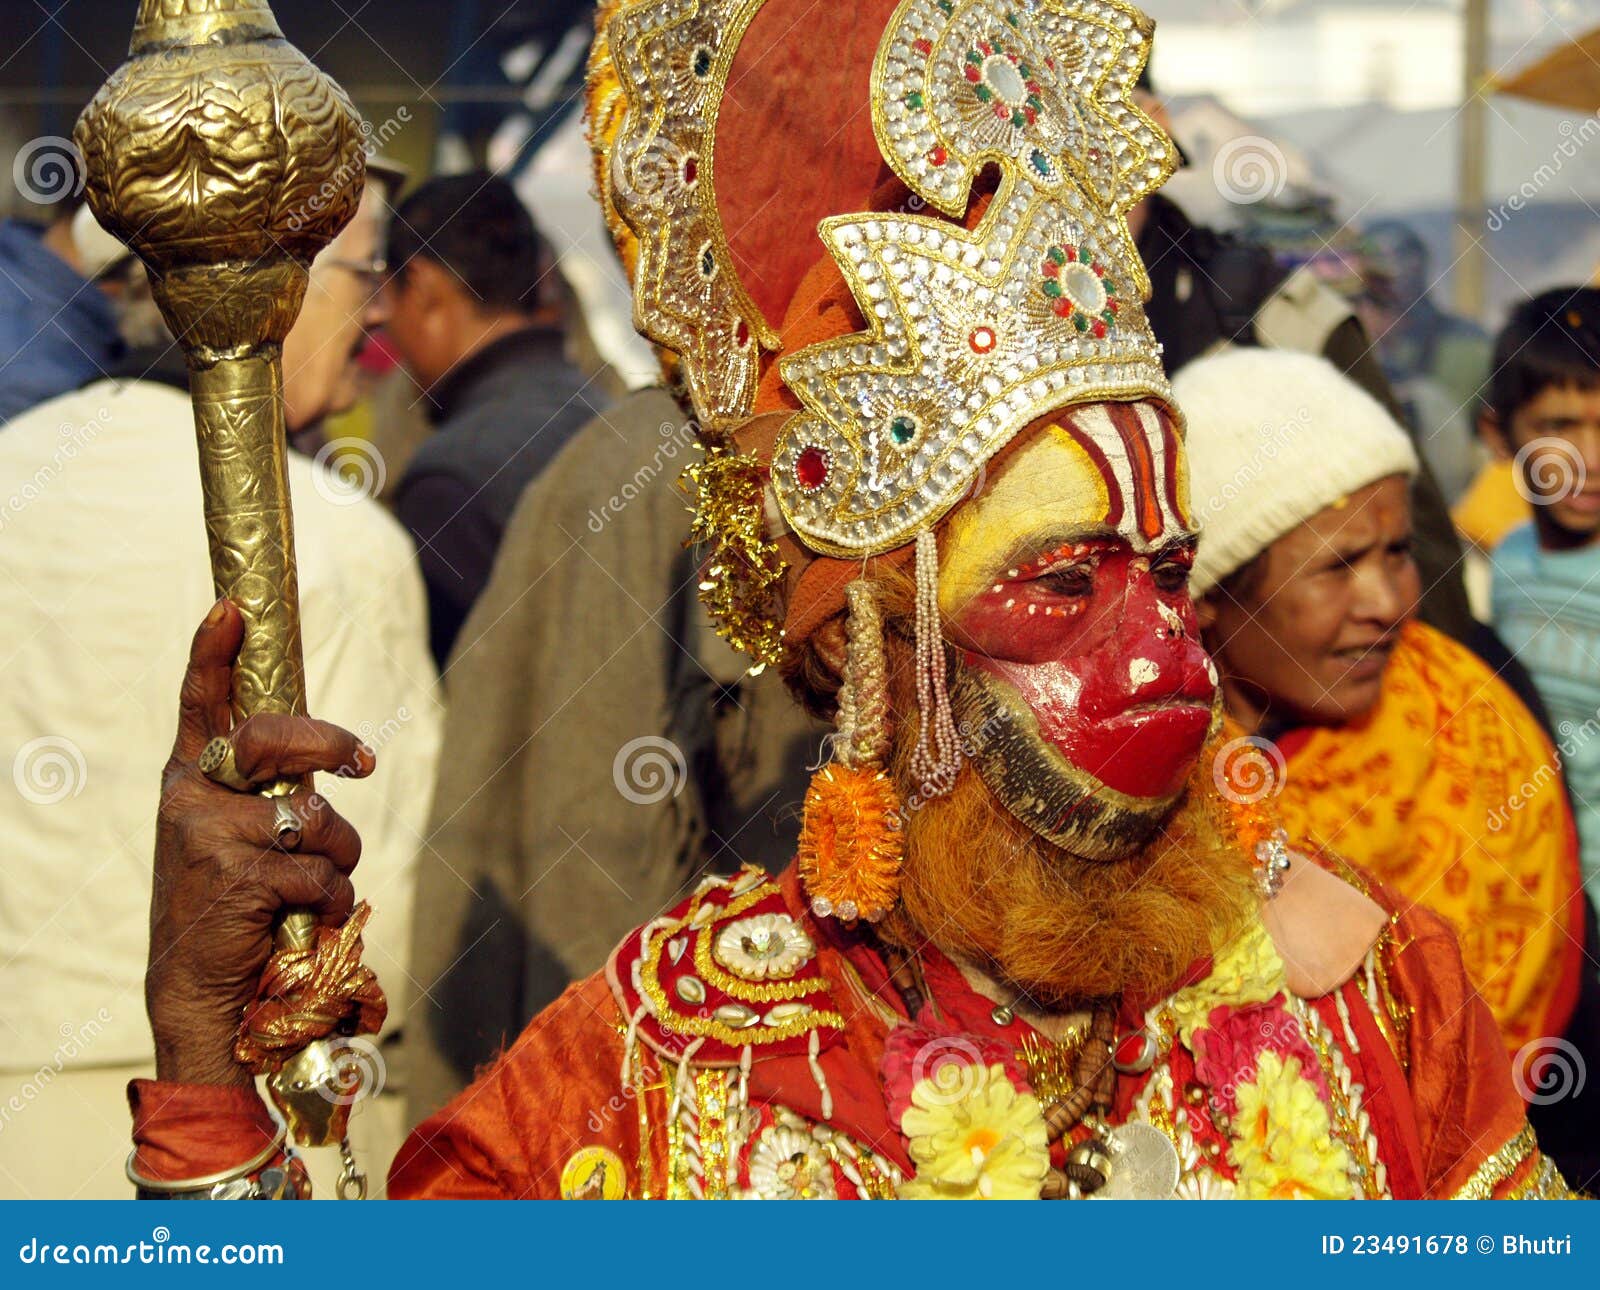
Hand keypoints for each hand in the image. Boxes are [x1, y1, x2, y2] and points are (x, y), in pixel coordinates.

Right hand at [148, 599, 374, 1085]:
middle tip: (362, 763)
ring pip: (318, 817)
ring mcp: (210, 835)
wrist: (201, 991)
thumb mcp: (235, 840)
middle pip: (275, 739)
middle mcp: (191, 796)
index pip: (198, 702)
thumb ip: (268, 796)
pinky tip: (302, 922)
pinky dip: (333, 900)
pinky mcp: (239, 876)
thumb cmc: (233, 909)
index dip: (214, 651)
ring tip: (312, 891)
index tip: (233, 606)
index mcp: (189, 779)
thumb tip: (335, 768)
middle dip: (330, 746)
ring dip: (340, 857)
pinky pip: (324, 871)